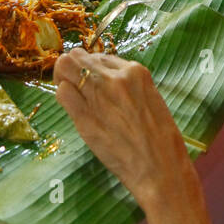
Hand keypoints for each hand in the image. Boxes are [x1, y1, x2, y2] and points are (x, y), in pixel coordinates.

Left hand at [54, 48, 208, 223]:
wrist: (159, 167)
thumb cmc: (160, 137)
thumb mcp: (150, 98)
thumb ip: (128, 85)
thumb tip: (106, 79)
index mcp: (135, 71)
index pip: (100, 57)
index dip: (93, 68)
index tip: (93, 81)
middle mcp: (114, 77)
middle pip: (77, 56)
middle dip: (73, 67)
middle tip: (74, 83)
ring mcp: (98, 95)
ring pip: (64, 68)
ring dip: (63, 78)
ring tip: (71, 93)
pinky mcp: (84, 116)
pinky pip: (62, 93)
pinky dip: (63, 96)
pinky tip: (72, 107)